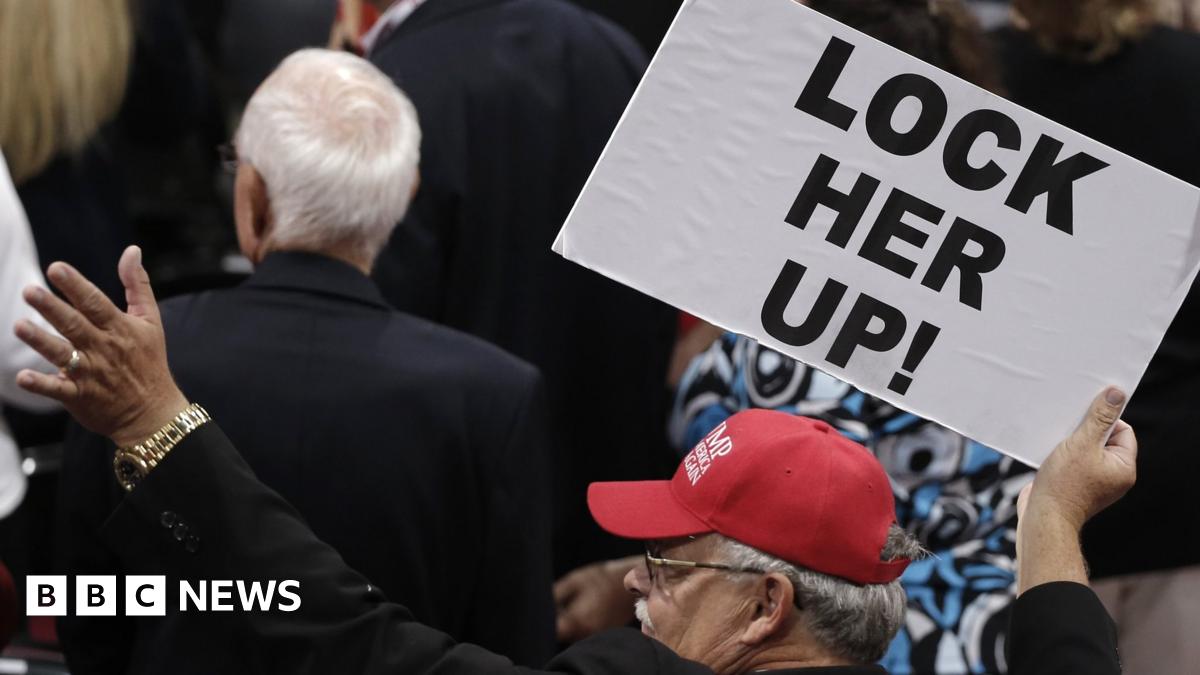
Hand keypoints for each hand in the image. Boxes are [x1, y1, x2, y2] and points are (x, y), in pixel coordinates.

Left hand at [12, 246, 188, 446]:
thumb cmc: (149, 361)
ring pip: (63, 355)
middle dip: (52, 308)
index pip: (95, 302)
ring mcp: (91, 374)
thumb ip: (137, 284)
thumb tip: (132, 250)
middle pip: (74, 324)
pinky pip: (58, 390)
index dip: (75, 285)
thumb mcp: (150, 320)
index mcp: (119, 328)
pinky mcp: (80, 397)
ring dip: (41, 341)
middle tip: (29, 291)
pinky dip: (41, 384)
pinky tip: (22, 376)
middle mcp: (104, 348)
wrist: (153, 412)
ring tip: (19, 326)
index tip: (55, 268)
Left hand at [553, 556, 639, 642]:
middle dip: (559, 620)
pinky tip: (589, 606)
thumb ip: (555, 596)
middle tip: (562, 602)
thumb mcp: (574, 581)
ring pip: (574, 632)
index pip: (553, 630)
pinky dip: (583, 621)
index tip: (546, 609)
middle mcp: (588, 633)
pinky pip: (586, 630)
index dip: (547, 620)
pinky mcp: (604, 632)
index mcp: (579, 621)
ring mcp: (597, 635)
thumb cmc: (603, 578)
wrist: (634, 581)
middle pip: (563, 633)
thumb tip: (542, 604)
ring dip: (571, 621)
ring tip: (579, 601)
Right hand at [1024, 387, 1136, 531]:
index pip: (1122, 431)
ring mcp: (1093, 481)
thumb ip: (1100, 418)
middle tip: (1069, 430)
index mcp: (1123, 468)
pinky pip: (1071, 460)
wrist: (1042, 517)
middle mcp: (1112, 476)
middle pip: (1102, 438)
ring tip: (1057, 444)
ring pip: (1084, 448)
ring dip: (1069, 441)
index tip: (1085, 416)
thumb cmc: (1064, 485)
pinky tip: (1048, 452)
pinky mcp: (1073, 484)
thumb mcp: (1083, 444)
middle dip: (1084, 430)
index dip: (1104, 420)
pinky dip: (1060, 453)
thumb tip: (1117, 394)